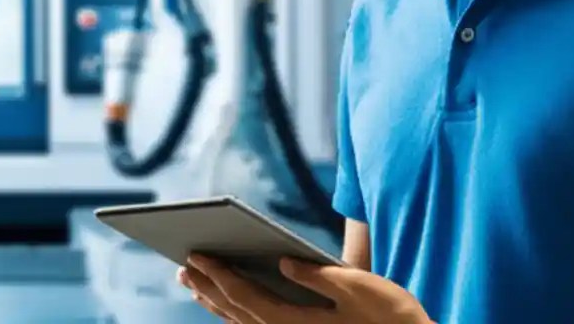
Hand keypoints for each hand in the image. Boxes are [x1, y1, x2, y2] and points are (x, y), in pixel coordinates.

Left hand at [177, 254, 431, 323]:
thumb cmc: (391, 316)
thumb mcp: (360, 288)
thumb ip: (319, 276)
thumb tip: (284, 262)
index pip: (247, 297)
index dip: (220, 275)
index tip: (196, 255)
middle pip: (237, 312)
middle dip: (209, 287)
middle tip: (183, 266)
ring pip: (243, 322)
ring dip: (216, 301)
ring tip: (193, 281)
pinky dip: (236, 312)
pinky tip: (227, 302)